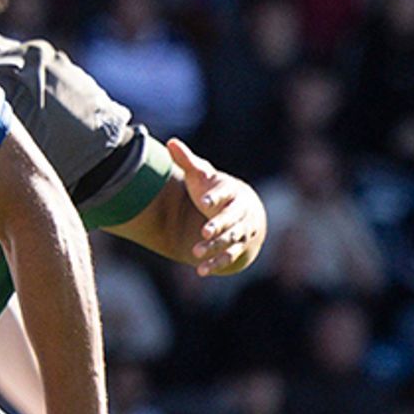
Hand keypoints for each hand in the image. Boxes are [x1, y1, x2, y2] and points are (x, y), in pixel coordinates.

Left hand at [165, 140, 266, 277]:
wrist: (242, 208)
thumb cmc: (216, 189)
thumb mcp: (203, 175)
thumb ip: (188, 161)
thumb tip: (170, 142)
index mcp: (231, 192)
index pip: (225, 193)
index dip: (216, 196)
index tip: (204, 201)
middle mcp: (239, 212)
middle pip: (231, 219)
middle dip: (218, 226)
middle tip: (204, 232)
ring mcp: (241, 230)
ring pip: (230, 240)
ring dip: (215, 247)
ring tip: (196, 254)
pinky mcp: (238, 246)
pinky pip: (229, 256)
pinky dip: (217, 264)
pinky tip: (201, 271)